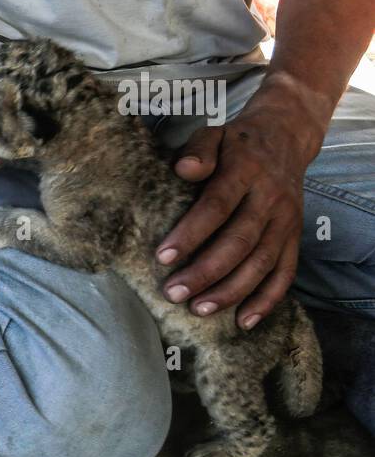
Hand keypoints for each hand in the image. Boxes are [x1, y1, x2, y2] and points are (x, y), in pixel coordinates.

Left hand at [156, 82, 327, 327]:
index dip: (190, 233)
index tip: (162, 257)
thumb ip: (197, 150)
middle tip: (173, 292)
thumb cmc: (234, 144)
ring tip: (199, 309)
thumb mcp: (213, 135)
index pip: (216, 206)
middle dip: (206, 271)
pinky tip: (243, 321)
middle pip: (239, 241)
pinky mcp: (294, 238)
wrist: (285, 138)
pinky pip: (285, 274)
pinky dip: (267, 300)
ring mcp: (286, 221)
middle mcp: (270, 199)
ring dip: (231, 290)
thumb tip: (184, 169)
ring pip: (262, 262)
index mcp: (246, 172)